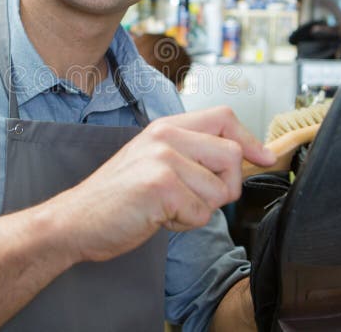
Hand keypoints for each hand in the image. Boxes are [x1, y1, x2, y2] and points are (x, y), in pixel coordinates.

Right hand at [46, 106, 275, 262]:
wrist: (75, 220)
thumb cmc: (116, 197)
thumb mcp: (154, 161)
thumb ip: (193, 153)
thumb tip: (246, 155)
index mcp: (166, 127)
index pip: (224, 117)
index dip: (250, 139)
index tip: (265, 157)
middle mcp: (166, 136)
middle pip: (233, 156)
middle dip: (223, 187)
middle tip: (191, 198)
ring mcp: (163, 159)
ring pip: (219, 191)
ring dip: (198, 210)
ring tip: (165, 206)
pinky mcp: (161, 186)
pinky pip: (201, 214)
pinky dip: (184, 224)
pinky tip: (157, 216)